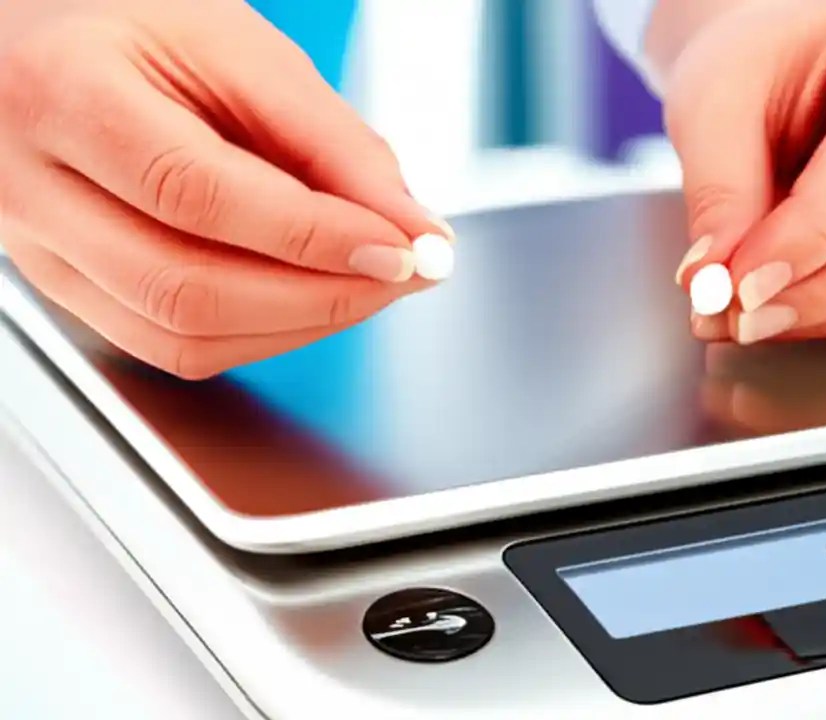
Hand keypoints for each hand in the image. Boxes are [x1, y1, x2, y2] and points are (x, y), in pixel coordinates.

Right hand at [0, 0, 452, 379]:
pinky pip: (168, 344)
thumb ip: (332, 142)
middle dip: (320, 297)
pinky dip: (259, 333)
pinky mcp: (63, 284)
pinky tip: (308, 295)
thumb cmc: (134, 22)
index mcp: (63, 91)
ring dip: (298, 325)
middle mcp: (27, 182)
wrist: (46, 34)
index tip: (403, 248)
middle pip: (185, 288)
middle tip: (401, 273)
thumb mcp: (242, 48)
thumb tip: (410, 228)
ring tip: (366, 282)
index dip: (314, 237)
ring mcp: (35, 245)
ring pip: (179, 336)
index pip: (198, 194)